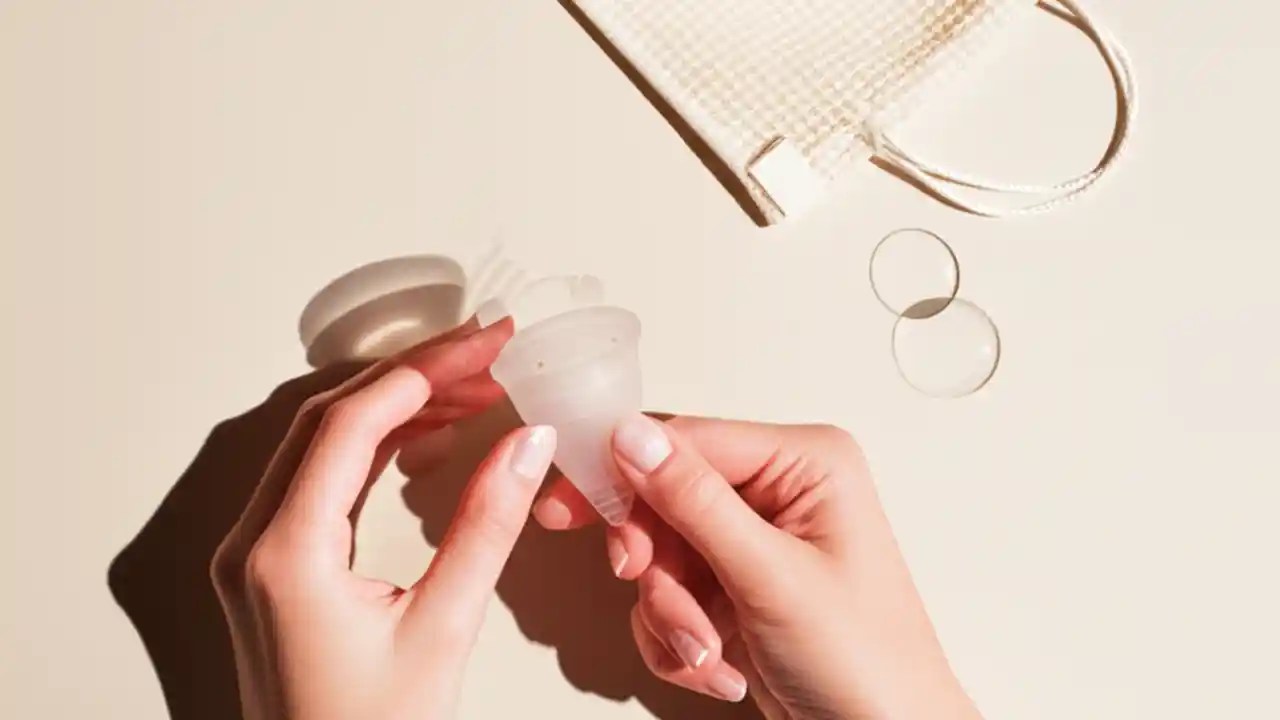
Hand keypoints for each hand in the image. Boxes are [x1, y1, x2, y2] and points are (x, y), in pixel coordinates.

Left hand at [210, 320, 557, 719]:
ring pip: (321, 442)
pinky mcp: (272, 565)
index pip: (351, 423)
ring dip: (396, 407)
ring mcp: (255, 552)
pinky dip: (375, 446)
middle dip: (413, 376)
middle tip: (486, 354)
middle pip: (329, 417)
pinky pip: (320, 478)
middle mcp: (254, 542)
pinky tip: (426, 440)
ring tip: (472, 392)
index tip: (485, 344)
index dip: (425, 370)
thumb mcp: (444, 629)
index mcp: (286, 553)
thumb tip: (527, 442)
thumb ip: (485, 525)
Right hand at [535, 415, 981, 719]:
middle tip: (644, 582)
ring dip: (669, 611)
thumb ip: (696, 502)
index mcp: (806, 462)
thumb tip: (633, 437)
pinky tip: (716, 664)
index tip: (570, 507)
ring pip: (660, 553)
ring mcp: (754, 542)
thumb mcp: (772, 576)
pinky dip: (678, 636)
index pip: (688, 440)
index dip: (624, 472)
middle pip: (664, 498)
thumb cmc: (869, 662)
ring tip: (706, 648)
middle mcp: (780, 492)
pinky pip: (670, 594)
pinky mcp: (736, 587)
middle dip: (656, 563)